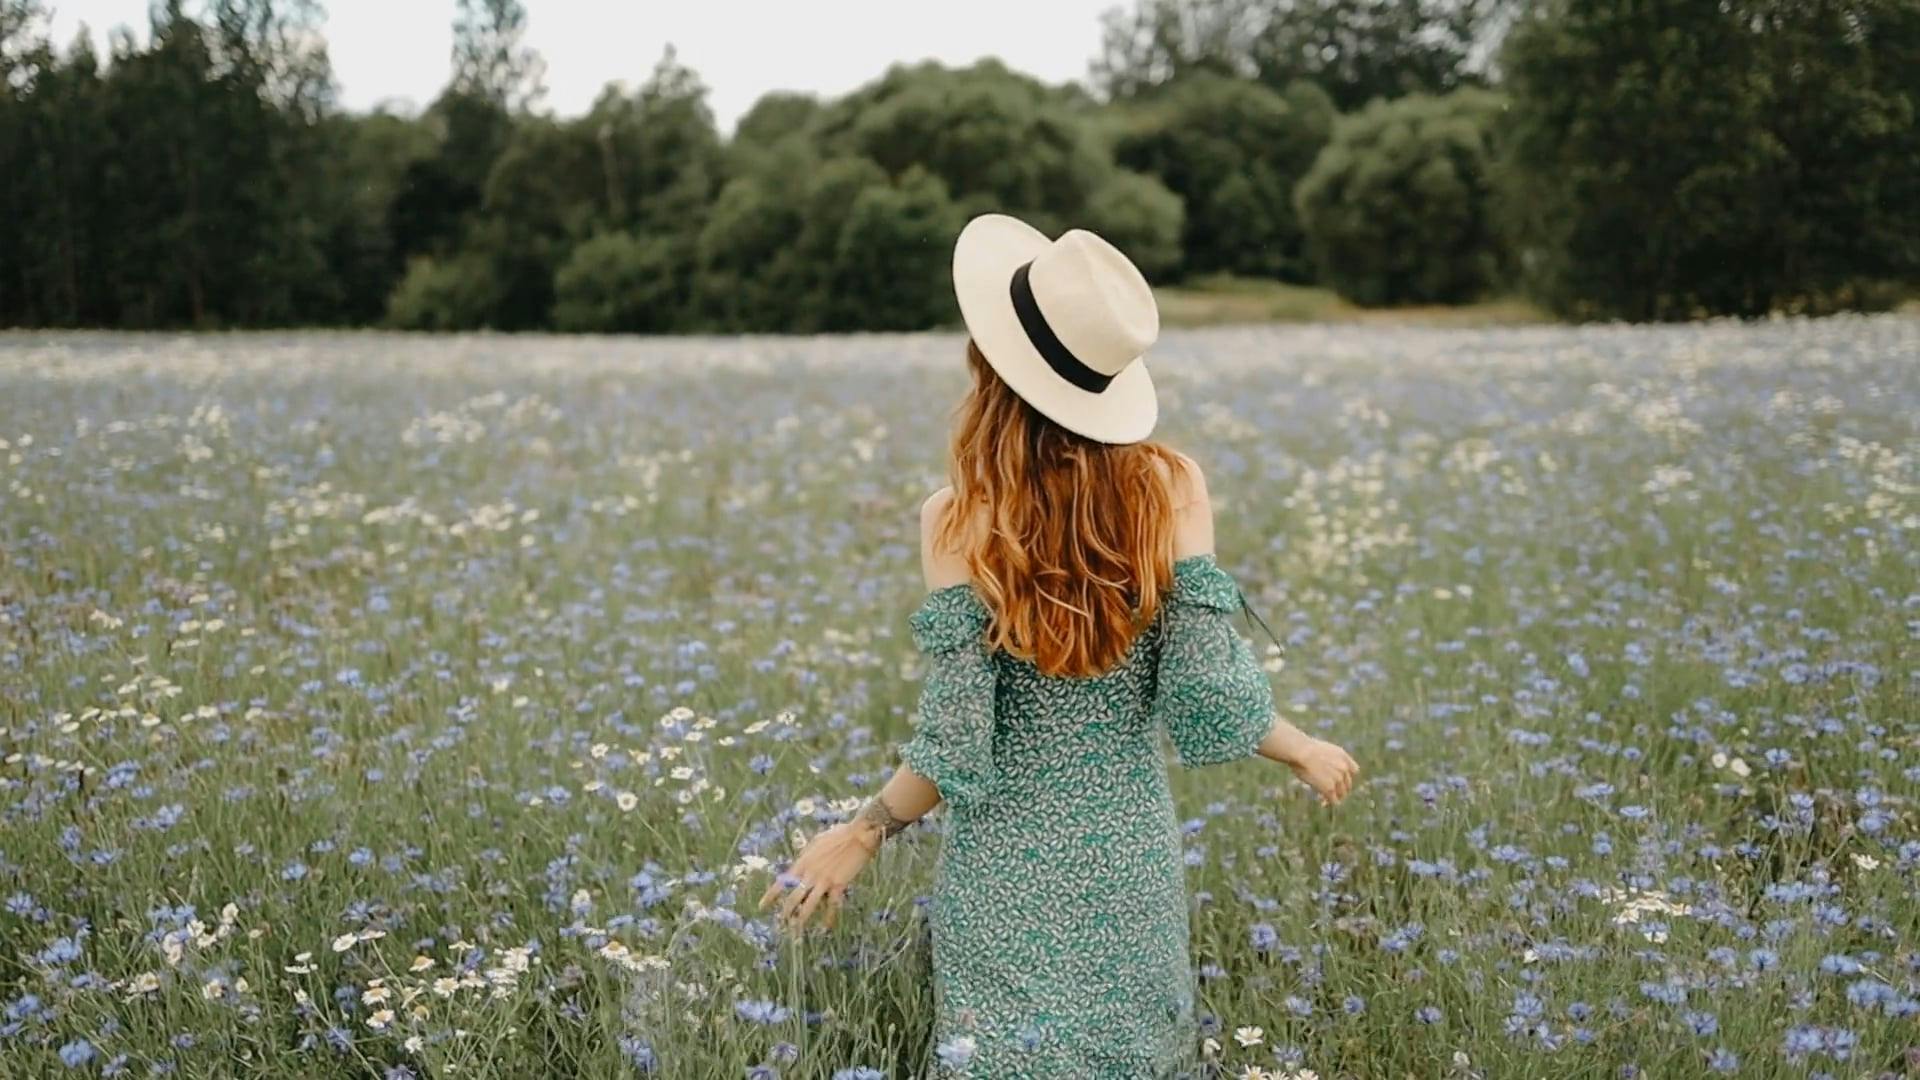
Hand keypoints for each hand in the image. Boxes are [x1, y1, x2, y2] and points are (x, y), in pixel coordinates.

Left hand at [757, 821, 879, 931]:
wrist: (858, 835)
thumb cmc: (838, 834)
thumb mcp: (815, 843)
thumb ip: (806, 857)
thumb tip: (801, 865)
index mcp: (802, 863)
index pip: (782, 882)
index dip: (771, 896)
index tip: (762, 907)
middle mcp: (810, 873)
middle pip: (793, 898)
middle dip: (786, 912)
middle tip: (782, 923)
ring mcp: (824, 880)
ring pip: (808, 904)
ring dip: (802, 918)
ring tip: (797, 929)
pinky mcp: (838, 884)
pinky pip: (832, 905)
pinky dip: (829, 917)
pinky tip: (827, 926)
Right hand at [1288, 738, 1358, 805]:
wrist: (1301, 751)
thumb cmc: (1304, 749)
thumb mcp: (1323, 750)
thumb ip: (1329, 760)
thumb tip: (1324, 768)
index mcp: (1343, 756)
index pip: (1354, 771)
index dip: (1347, 777)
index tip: (1340, 780)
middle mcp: (1344, 768)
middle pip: (1348, 784)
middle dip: (1340, 789)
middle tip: (1331, 793)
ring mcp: (1338, 778)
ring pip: (1342, 794)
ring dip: (1335, 797)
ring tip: (1325, 800)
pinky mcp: (1330, 788)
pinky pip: (1333, 800)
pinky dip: (1328, 802)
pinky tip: (1322, 803)